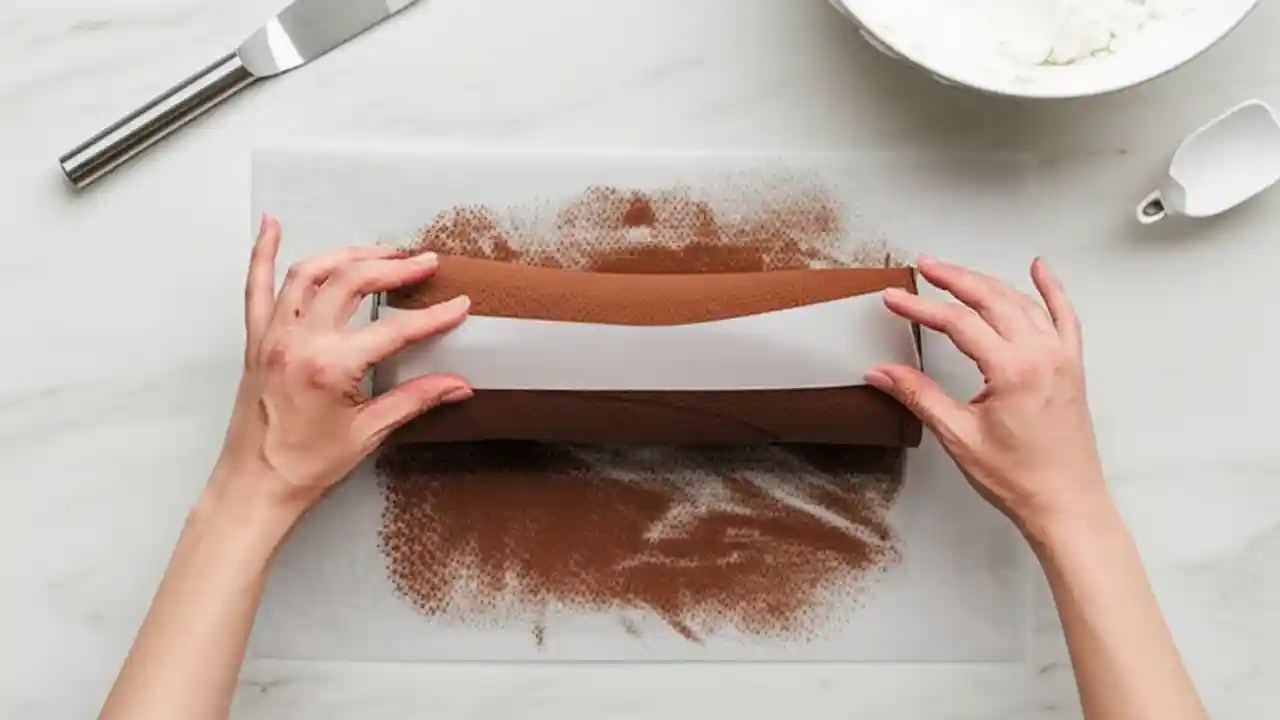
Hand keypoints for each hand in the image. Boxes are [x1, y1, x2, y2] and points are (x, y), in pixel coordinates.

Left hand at [209, 215, 472, 515]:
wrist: (253, 487)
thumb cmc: (304, 466)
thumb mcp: (368, 433)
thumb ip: (414, 400)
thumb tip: (457, 385)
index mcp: (329, 367)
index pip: (393, 330)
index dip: (432, 316)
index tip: (458, 305)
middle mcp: (298, 342)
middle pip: (351, 282)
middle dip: (393, 267)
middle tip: (424, 263)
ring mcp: (272, 336)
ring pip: (310, 273)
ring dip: (347, 254)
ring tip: (380, 252)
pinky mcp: (256, 340)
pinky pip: (256, 286)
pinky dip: (262, 252)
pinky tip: (271, 226)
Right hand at [866, 255, 1107, 537]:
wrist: (1066, 503)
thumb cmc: (1018, 478)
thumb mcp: (958, 435)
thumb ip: (919, 395)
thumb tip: (881, 372)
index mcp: (1013, 370)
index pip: (958, 324)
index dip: (921, 308)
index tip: (894, 299)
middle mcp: (1041, 355)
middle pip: (991, 299)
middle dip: (953, 279)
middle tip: (923, 267)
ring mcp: (1061, 357)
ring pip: (1021, 302)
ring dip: (986, 282)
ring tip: (955, 272)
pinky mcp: (1072, 365)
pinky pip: (1064, 316)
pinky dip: (1051, 289)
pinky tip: (1039, 269)